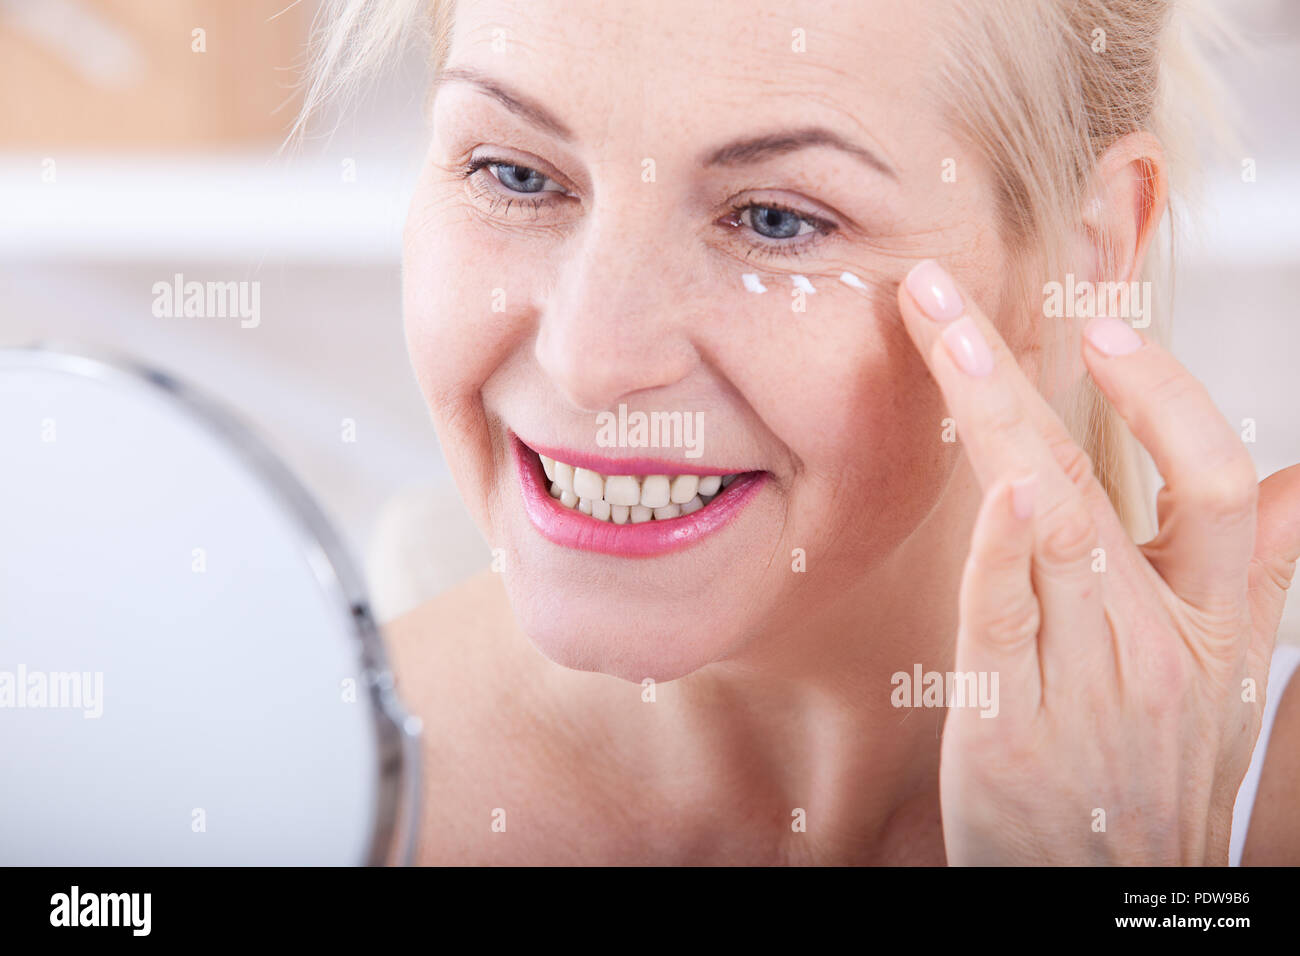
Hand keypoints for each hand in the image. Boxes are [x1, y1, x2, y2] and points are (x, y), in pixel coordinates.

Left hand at [897, 259, 1299, 864]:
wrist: (1103, 893)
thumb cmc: (1144, 771)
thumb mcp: (1221, 678)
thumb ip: (1244, 574)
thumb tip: (1288, 481)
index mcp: (1215, 623)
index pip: (1216, 483)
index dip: (1166, 398)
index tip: (1104, 327)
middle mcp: (1158, 642)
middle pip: (1113, 480)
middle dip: (1030, 371)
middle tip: (950, 293)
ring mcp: (1085, 681)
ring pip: (1055, 525)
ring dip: (995, 418)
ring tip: (944, 333)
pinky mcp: (1009, 724)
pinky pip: (1006, 619)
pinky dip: (1003, 546)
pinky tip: (996, 481)